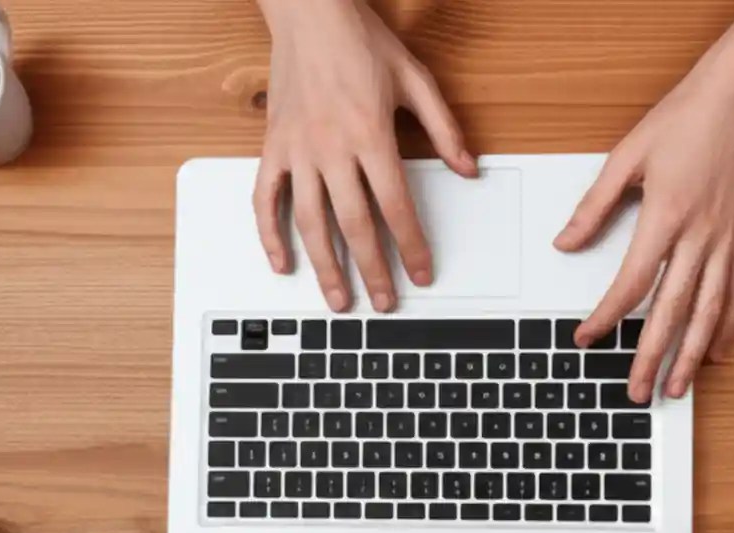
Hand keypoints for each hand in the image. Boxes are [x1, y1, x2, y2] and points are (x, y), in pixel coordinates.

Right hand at [254, 0, 476, 311]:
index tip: (420, 274)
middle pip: (354, 225)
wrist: (311, 14)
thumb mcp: (416, 79)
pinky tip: (283, 262)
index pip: (396, 206)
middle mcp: (331, 148)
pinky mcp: (272, 147)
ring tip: (338, 298)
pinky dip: (269, 234)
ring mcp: (297, 151)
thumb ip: (444, 128)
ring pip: (309, 222)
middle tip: (383, 302)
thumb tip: (469, 167)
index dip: (410, 246)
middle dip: (371, 270)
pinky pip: (265, 199)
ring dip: (324, 266)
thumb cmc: (361, 43)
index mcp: (370, 134)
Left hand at [554, 71, 733, 402]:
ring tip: (677, 388)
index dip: (607, 317)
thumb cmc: (682, 121)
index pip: (631, 283)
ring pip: (710, 311)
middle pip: (672, 310)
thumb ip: (594, 207)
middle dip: (652, 357)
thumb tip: (565, 244)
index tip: (585, 338)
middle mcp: (699, 236)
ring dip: (692, 355)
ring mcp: (727, 241)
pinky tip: (717, 352)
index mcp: (665, 217)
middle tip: (636, 392)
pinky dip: (728, 325)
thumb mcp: (625, 158)